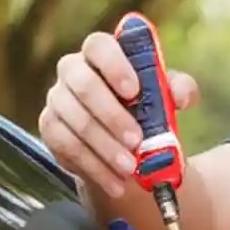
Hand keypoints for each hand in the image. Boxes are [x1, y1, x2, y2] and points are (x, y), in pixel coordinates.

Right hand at [38, 31, 199, 197]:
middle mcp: (72, 70)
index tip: (134, 92)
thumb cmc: (145, 107)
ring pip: (75, 120)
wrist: (124, 143)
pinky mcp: (50, 128)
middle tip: (137, 141)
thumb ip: (180, 89)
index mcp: (101, 53)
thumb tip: (180, 96)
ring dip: (105, 147)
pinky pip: (66, 146)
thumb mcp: (168, 95)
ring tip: (130, 168)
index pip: (99, 46)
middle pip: (83, 84)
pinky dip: (94, 167)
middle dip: (112, 116)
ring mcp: (57, 98)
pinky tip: (115, 182)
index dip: (114, 66)